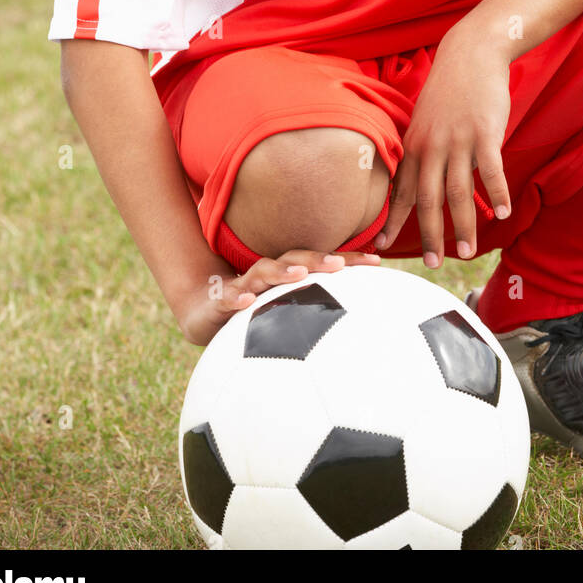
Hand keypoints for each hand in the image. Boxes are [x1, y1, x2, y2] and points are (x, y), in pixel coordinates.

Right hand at [177, 248, 381, 344]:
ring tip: (299, 274)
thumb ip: (319, 311)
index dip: (349, 259)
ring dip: (281, 272)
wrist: (203, 308)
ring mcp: (244, 285)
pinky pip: (228, 299)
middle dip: (319, 260)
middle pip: (296, 260)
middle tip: (340, 265)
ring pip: (263, 272)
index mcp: (289, 275)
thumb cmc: (253, 309)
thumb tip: (365, 323)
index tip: (378, 262)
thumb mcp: (287, 310)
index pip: (322, 263)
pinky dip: (235, 298)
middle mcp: (269, 275)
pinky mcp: (220, 301)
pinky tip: (245, 302)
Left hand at [374, 24, 512, 268]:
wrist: (469, 54)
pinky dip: (497, 194)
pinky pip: (491, 171)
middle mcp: (432, 147)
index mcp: (415, 146)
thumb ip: (422, 152)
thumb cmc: (448, 91)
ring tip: (469, 253)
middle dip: (430, 235)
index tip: (383, 248)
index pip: (402, 192)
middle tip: (432, 264)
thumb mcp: (423, 120)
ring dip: (464, 226)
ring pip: (459, 193)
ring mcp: (459, 140)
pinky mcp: (485, 133)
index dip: (393, 221)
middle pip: (428, 200)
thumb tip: (422, 184)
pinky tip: (503, 214)